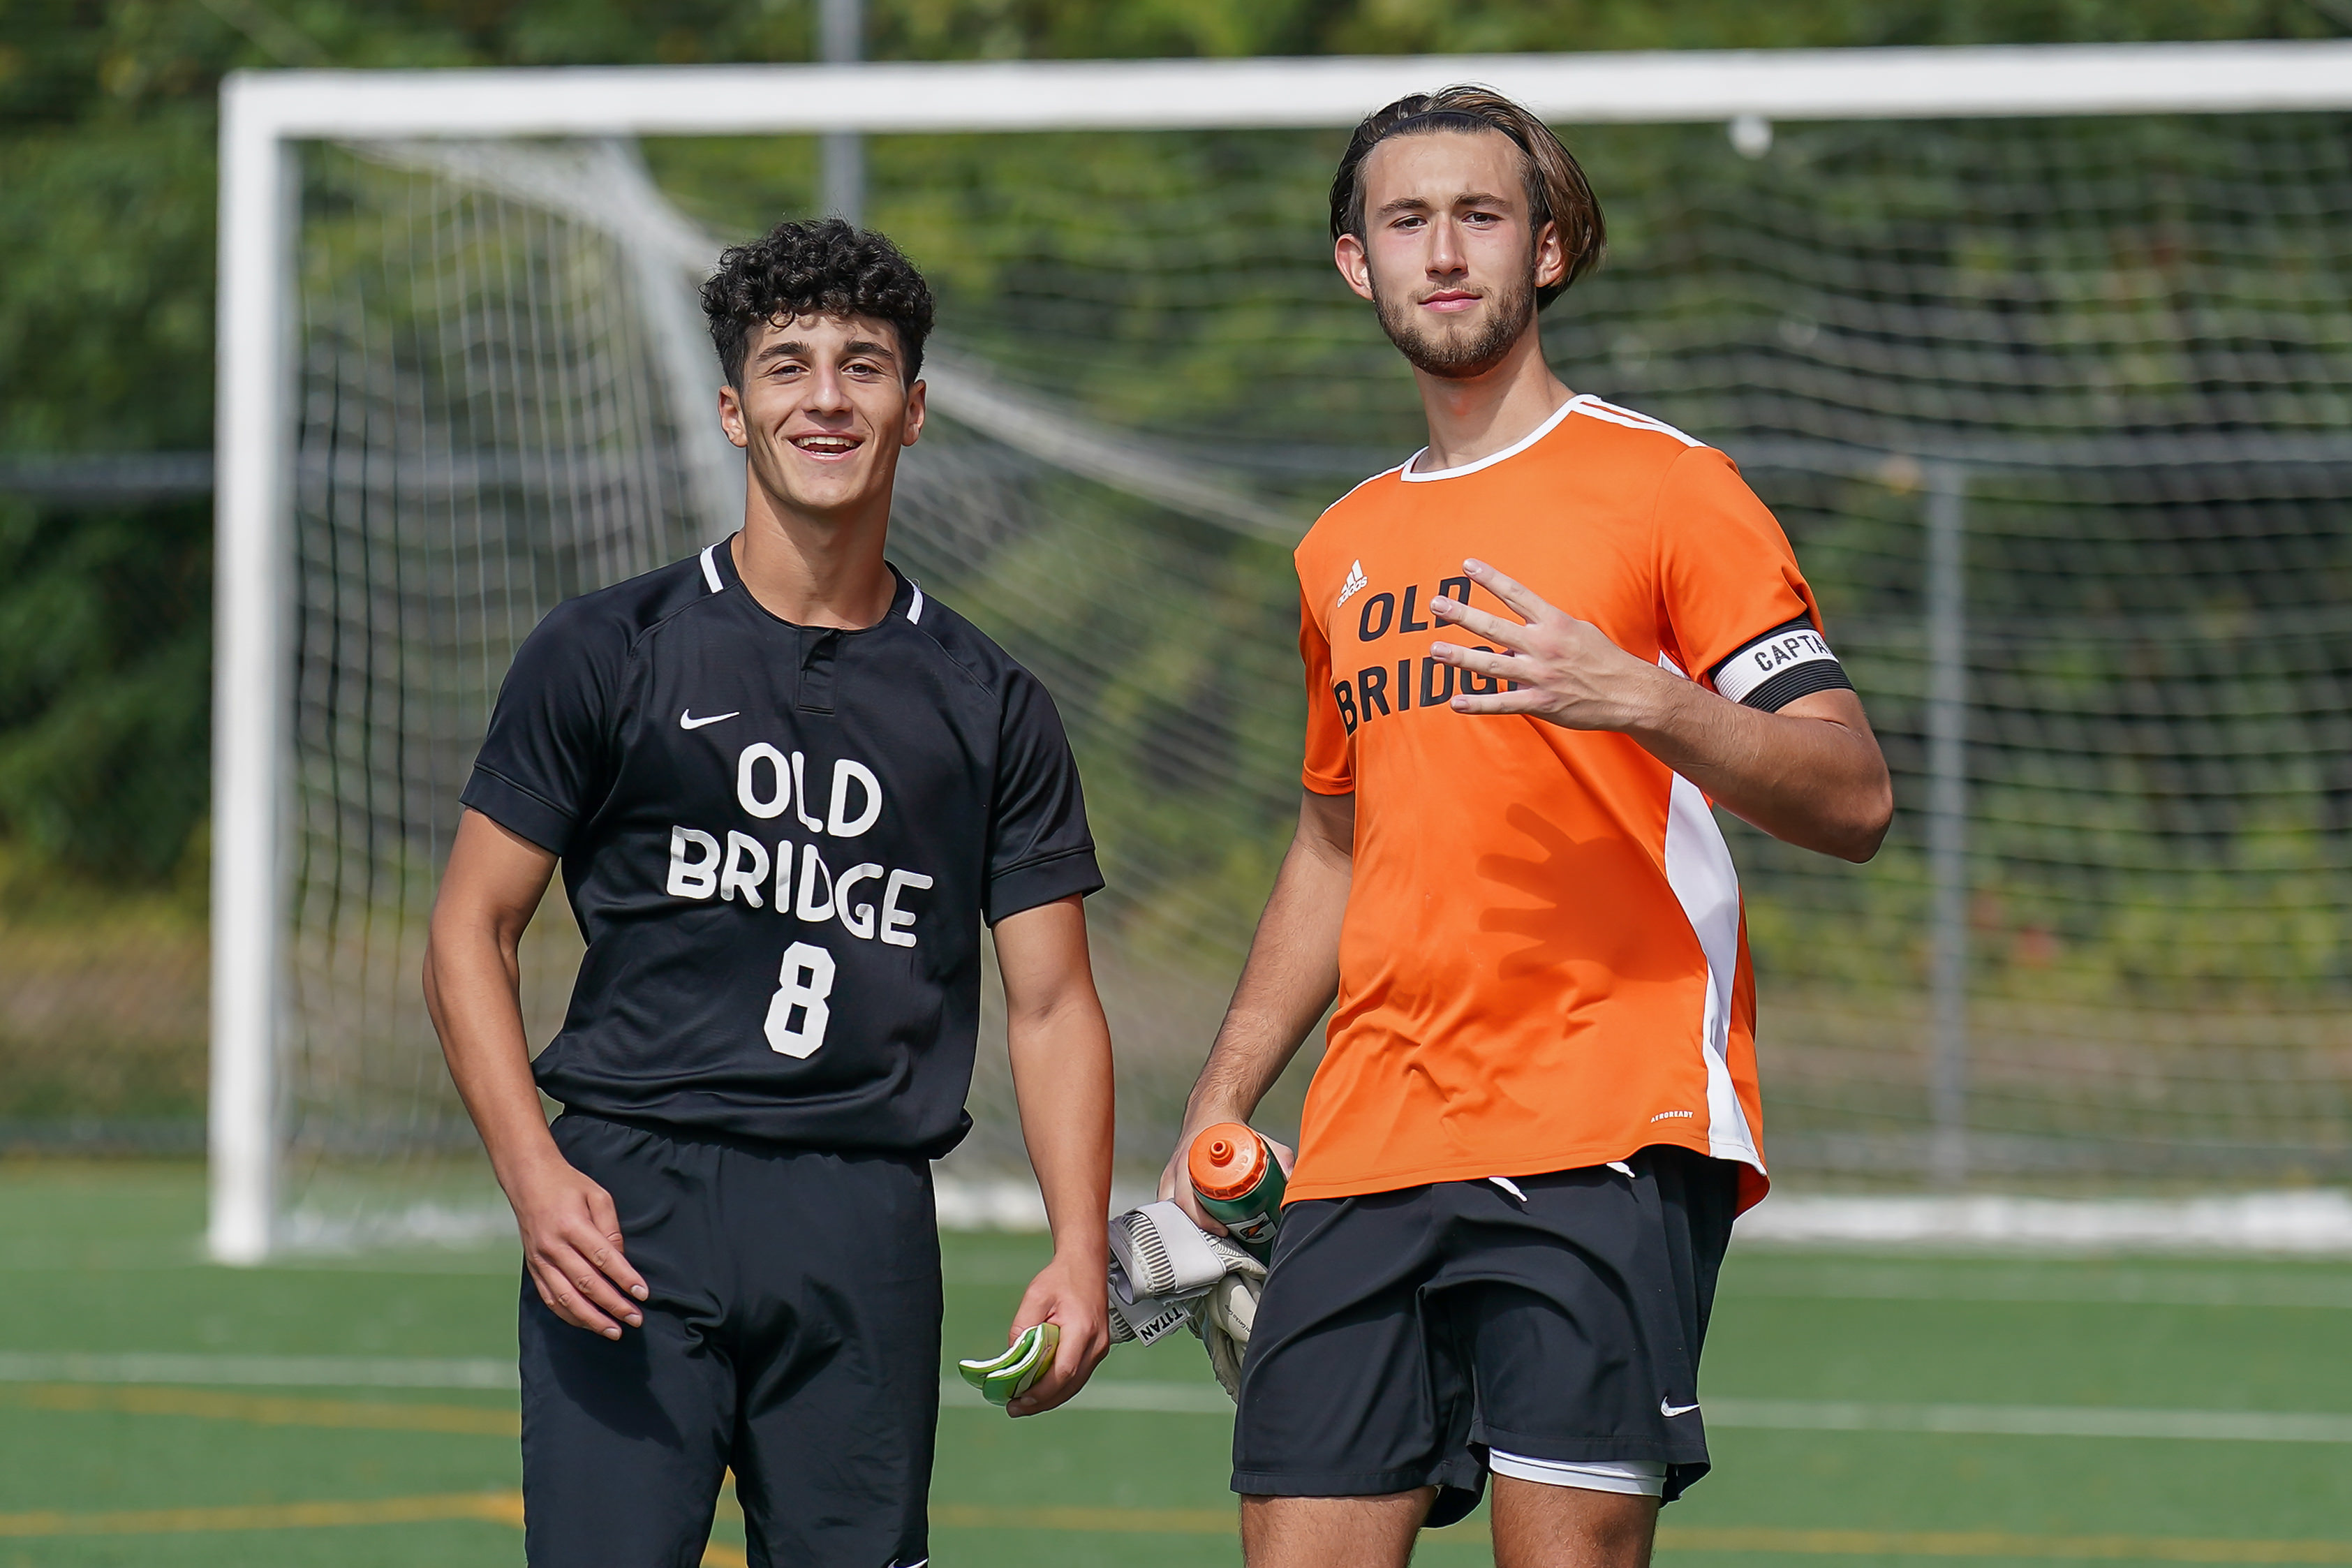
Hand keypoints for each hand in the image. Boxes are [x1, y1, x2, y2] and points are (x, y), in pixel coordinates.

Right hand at [505, 1151, 647, 1339]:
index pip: (603, 1258)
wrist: (528, 1181)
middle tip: (635, 1319)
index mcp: (573, 1225)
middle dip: (613, 1305)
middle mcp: (554, 1246)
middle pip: (586, 1283)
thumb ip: (611, 1228)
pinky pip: (550, 1298)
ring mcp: (541, 1260)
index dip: (624, 1278)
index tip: (642, 1294)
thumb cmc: (569, 1186)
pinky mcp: (534, 1269)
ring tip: (613, 1331)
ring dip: (591, 1319)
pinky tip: (587, 1324)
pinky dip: (569, 1315)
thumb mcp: (598, 1196)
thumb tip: (622, 1260)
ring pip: (566, 1298)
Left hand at [1004, 1249, 1110, 1416]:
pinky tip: (1039, 1389)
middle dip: (1041, 1402)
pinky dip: (1058, 1386)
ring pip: (1074, 1385)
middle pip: (1069, 1385)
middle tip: (1014, 1408)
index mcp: (1082, 1330)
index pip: (1063, 1371)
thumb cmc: (1061, 1278)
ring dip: (1049, 1398)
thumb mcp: (1034, 1296)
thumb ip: (1022, 1328)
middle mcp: (1096, 1344)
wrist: (1087, 1264)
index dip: (1040, 1391)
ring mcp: (1099, 1348)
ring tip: (1022, 1403)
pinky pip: (1077, 1375)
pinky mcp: (1097, 1349)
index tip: (1018, 1398)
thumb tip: (1011, 1359)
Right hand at [1157, 1119, 1295, 1235]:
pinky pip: (1171, 1208)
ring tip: (1215, 1240)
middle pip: (1176, 1210)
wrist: (1209, 1115)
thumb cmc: (1230, 1132)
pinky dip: (1183, 1222)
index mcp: (1191, 1159)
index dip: (1201, 1218)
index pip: (1186, 1198)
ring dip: (1190, 1227)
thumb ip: (1279, 1156)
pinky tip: (1201, 1233)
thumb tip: (1292, 1179)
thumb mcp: (1256, 1140)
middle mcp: (1175, 1171)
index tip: (1223, 1230)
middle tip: (1223, 1238)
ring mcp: (1169, 1179)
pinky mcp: (1169, 1185)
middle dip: (1197, 1229)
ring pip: (1171, 1212)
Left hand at [1428, 558, 1673, 731]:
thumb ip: (1544, 628)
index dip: (1490, 579)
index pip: (1516, 594)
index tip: (1466, 565)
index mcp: (1554, 623)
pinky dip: (1478, 703)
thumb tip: (1512, 635)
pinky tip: (1455, 702)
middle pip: (1495, 627)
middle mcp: (1544, 646)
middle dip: (1463, 614)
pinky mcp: (1541, 703)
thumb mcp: (1577, 631)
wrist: (1630, 693)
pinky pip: (1503, 703)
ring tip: (1434, 649)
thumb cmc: (1602, 659)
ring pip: (1492, 665)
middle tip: (1436, 604)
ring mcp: (1541, 675)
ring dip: (1460, 657)